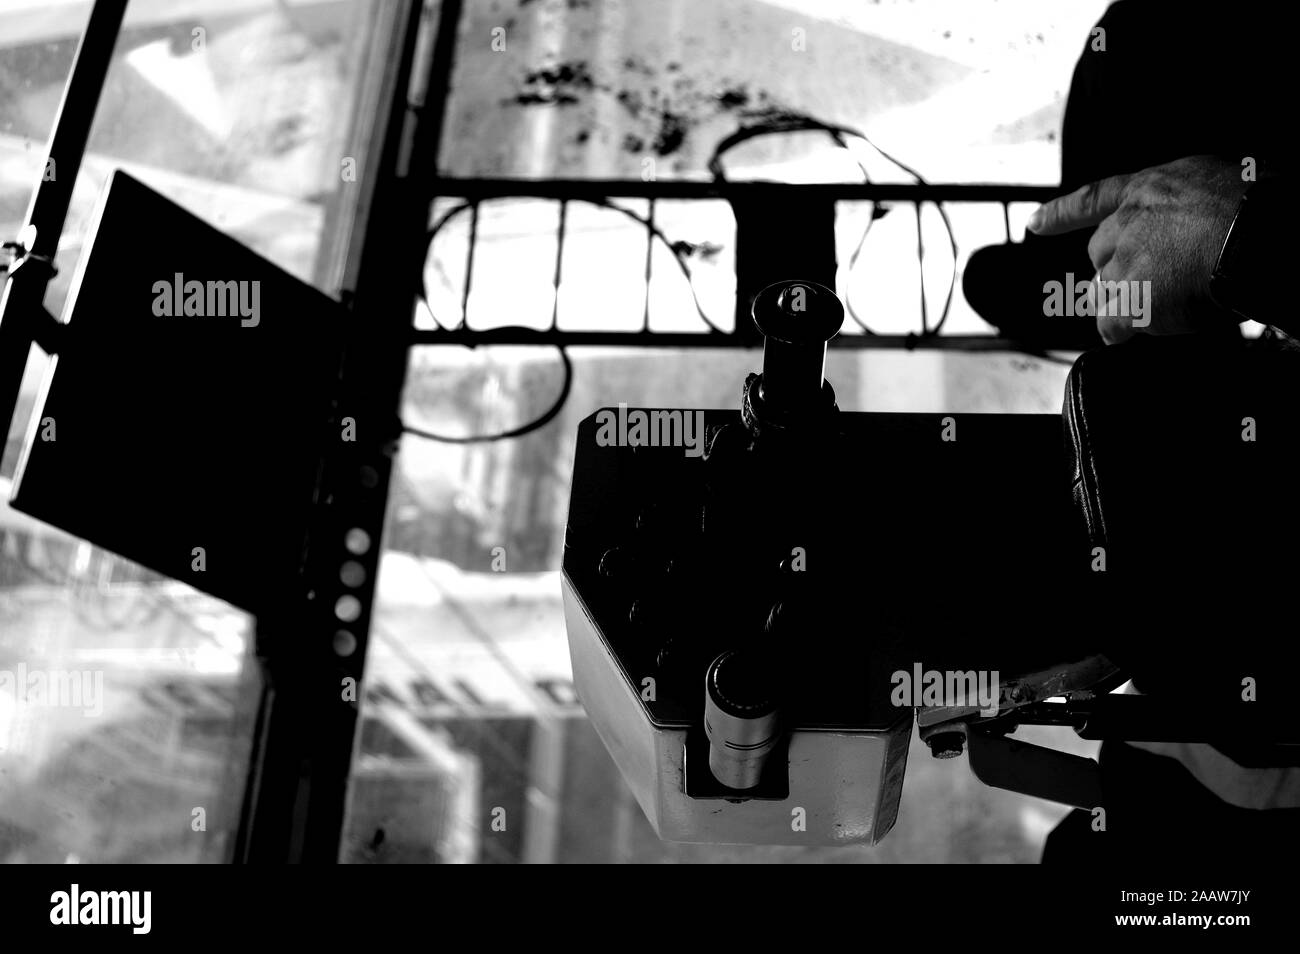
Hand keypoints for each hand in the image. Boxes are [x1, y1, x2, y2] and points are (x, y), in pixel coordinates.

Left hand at [1028, 156, 1247, 343]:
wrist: (1252, 235)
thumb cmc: (1246, 207)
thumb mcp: (1208, 182)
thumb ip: (1180, 203)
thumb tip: (1187, 222)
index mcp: (1147, 190)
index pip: (1094, 199)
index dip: (1061, 213)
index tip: (1034, 224)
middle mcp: (1127, 225)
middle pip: (1098, 255)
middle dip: (1114, 270)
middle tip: (1148, 280)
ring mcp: (1125, 263)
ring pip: (1101, 291)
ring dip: (1119, 301)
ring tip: (1153, 304)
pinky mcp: (1130, 300)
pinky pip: (1111, 325)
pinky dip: (1120, 331)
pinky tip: (1134, 331)